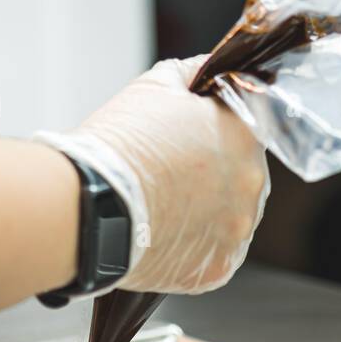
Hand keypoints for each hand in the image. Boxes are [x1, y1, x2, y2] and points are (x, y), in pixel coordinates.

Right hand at [36, 56, 269, 293]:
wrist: (88, 205)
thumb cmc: (118, 148)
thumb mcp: (155, 86)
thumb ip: (194, 74)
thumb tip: (207, 73)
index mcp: (244, 135)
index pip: (244, 131)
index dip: (212, 136)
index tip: (186, 146)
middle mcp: (252, 184)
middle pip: (239, 179)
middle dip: (209, 179)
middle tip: (166, 181)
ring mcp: (236, 231)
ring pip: (228, 221)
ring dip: (202, 216)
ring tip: (159, 212)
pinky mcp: (215, 269)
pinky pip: (211, 257)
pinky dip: (191, 250)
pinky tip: (162, 237)